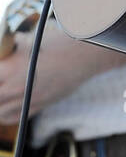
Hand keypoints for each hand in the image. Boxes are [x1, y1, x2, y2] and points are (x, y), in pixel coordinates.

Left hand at [0, 23, 125, 122]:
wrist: (86, 57)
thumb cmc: (63, 43)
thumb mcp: (35, 39)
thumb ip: (17, 44)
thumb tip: (10, 42)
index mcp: (13, 66)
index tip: (2, 65)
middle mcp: (16, 86)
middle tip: (3, 78)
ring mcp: (28, 99)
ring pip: (0, 111)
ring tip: (3, 92)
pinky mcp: (38, 106)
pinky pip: (14, 117)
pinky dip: (5, 114)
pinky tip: (6, 105)